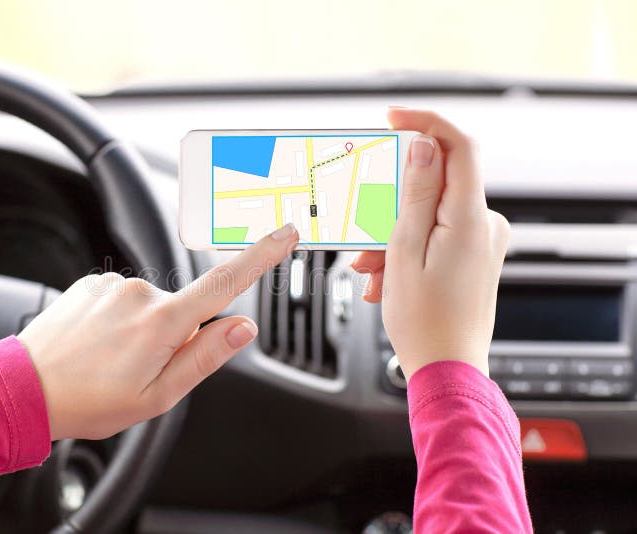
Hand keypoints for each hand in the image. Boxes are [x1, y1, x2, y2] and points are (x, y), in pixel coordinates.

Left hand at [18, 224, 298, 440]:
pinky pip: (123, 300)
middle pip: (183, 309)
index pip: (225, 283)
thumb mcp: (159, 395)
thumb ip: (205, 357)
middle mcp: (140, 292)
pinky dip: (119, 320)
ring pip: (151, 306)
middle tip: (138, 370)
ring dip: (144, 329)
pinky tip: (97, 344)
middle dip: (174, 336)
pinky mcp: (93, 282)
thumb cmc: (91, 401)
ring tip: (110, 360)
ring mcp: (113, 285)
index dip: (261, 256)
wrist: (25, 388)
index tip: (285, 233)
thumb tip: (243, 328)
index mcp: (163, 322)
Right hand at [352, 109, 508, 379]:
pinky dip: (406, 247)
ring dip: (393, 234)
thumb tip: (424, 146)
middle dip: (392, 204)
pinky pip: (435, 233)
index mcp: (471, 219)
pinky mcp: (474, 254)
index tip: (394, 119)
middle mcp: (485, 224)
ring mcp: (482, 241)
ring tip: (372, 269)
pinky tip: (386, 276)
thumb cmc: (425, 321)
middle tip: (365, 234)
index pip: (458, 146)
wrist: (446, 368)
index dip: (426, 123)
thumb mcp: (405, 251)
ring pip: (428, 213)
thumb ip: (416, 193)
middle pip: (435, 183)